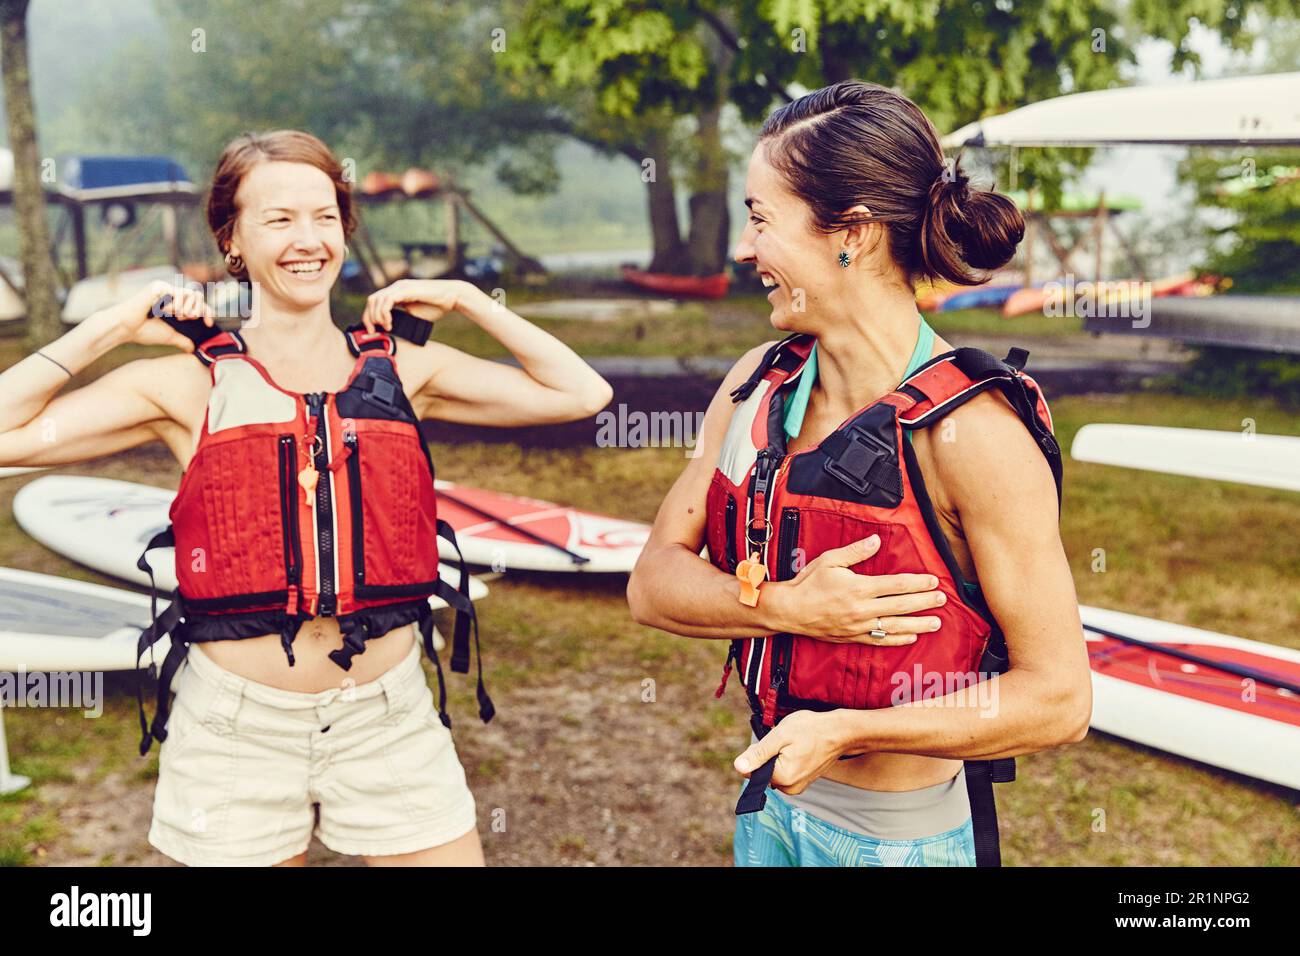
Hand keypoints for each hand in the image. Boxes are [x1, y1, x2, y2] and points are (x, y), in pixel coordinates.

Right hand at [95, 281, 213, 351]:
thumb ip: (182, 340)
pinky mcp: (158, 287)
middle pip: (198, 296)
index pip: (197, 303)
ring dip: (187, 309)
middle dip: (197, 310)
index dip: (206, 312)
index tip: (208, 324)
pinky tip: (165, 312)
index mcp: (173, 303)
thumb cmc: (144, 331)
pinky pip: (176, 294)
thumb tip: (192, 349)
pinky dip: (175, 306)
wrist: (126, 328)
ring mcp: (164, 288)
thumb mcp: (169, 336)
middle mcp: (170, 293)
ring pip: (190, 294)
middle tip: (186, 320)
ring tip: (176, 316)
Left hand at [362, 279, 470, 331]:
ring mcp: (400, 287)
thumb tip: (388, 330)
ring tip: (386, 328)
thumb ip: (401, 318)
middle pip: (371, 300)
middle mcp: (396, 287)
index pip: (374, 302)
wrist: (452, 297)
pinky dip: (385, 313)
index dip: (369, 316)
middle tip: (373, 332)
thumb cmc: (436, 306)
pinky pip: (387, 300)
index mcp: (396, 292)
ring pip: (377, 300)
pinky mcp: (406, 290)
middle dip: (368, 317)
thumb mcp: (414, 315)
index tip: (372, 331)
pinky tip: (390, 323)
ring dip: (377, 316)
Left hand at [734, 710, 850, 795]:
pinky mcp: (803, 782)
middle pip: (763, 772)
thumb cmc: (811, 730)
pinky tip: (799, 749)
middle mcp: (789, 788)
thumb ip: (758, 754)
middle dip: (769, 755)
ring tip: (795, 744)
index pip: (752, 771)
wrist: (840, 732)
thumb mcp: (780, 736)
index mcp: (782, 778)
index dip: (758, 753)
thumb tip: (738, 767)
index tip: (773, 742)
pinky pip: (785, 771)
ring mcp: (798, 786)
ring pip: (774, 771)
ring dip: (779, 757)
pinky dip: (787, 759)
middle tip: (786, 741)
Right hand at [766, 534, 947, 644]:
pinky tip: (912, 637)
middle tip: (943, 600)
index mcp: (859, 587)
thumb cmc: (809, 583)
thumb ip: (856, 552)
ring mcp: (859, 625)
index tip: (933, 581)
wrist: (790, 611)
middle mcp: (862, 609)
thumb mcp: (830, 560)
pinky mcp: (853, 637)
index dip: (918, 583)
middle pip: (901, 605)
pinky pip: (880, 639)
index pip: (897, 585)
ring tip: (936, 622)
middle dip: (924, 602)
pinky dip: (898, 639)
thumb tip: (877, 540)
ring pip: (895, 626)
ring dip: (918, 624)